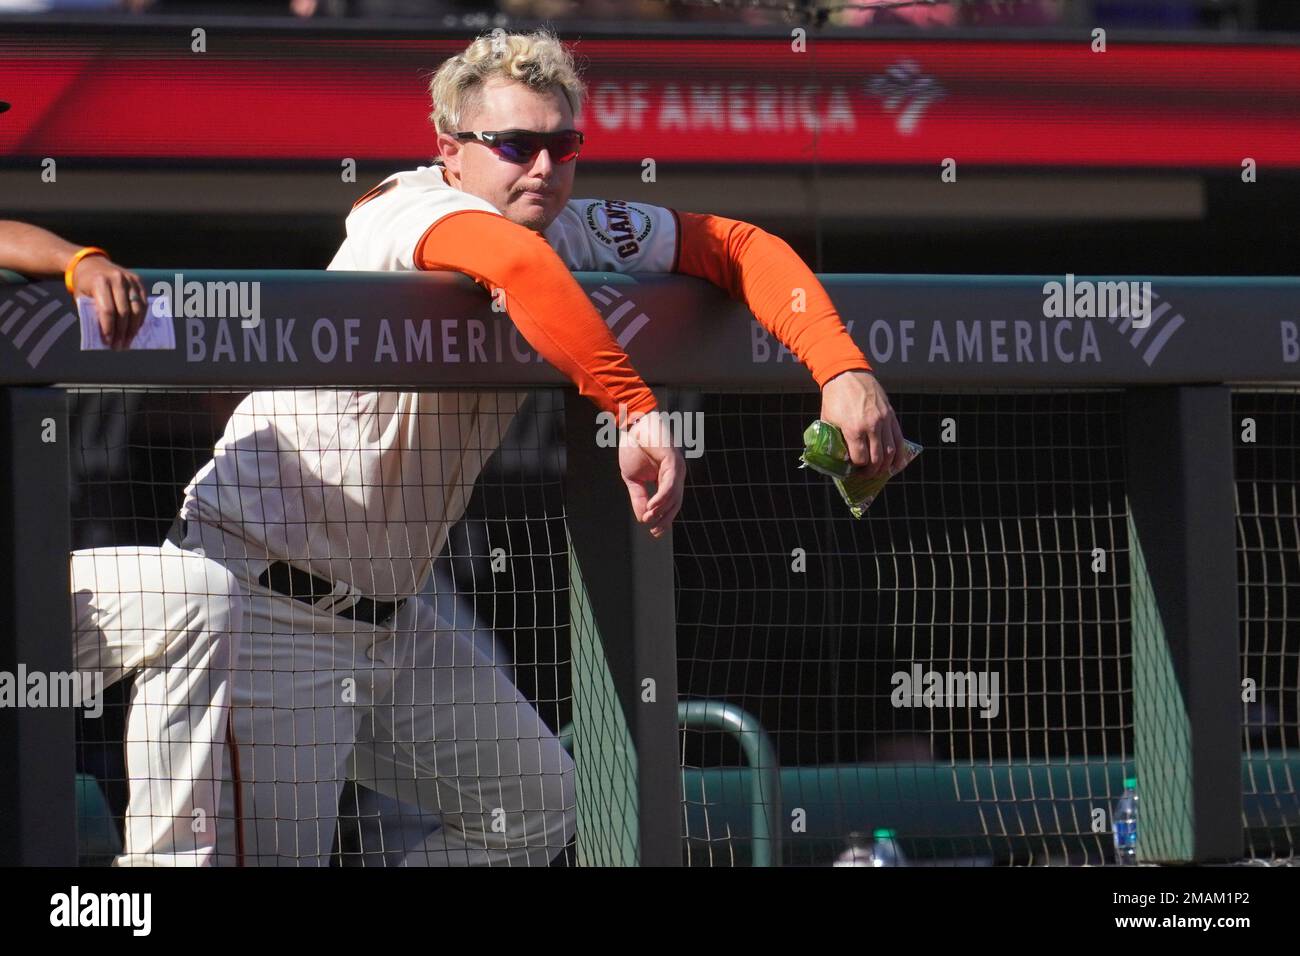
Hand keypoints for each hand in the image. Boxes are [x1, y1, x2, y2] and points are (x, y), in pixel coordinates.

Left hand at [71, 255, 146, 349]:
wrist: (90, 263)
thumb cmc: (84, 284)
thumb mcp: (82, 297)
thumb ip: (92, 313)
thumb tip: (107, 336)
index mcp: (100, 282)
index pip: (107, 310)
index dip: (109, 328)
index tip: (108, 343)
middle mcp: (117, 279)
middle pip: (124, 311)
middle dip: (122, 332)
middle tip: (119, 346)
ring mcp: (130, 279)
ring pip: (137, 309)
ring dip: (133, 328)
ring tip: (128, 341)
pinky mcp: (138, 281)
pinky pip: (143, 303)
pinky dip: (140, 318)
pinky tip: (135, 329)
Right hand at [618, 411, 685, 538]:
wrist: (632, 424)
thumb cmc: (634, 447)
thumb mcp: (633, 479)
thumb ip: (638, 497)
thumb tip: (643, 518)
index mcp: (668, 478)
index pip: (670, 503)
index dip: (664, 519)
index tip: (655, 533)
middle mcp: (676, 474)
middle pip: (675, 503)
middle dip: (665, 519)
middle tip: (655, 532)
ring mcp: (677, 467)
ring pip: (674, 496)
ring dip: (661, 510)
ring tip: (649, 520)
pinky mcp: (673, 461)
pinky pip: (669, 484)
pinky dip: (661, 497)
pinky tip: (652, 507)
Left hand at [820, 369, 906, 479]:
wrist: (847, 374)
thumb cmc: (834, 398)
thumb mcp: (827, 420)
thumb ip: (833, 440)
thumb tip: (836, 458)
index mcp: (853, 429)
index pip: (860, 459)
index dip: (856, 469)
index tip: (852, 470)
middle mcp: (871, 426)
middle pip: (877, 459)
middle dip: (871, 472)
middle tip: (865, 475)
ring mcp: (884, 421)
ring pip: (891, 452)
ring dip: (885, 466)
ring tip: (878, 471)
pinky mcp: (891, 416)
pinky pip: (899, 440)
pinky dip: (899, 455)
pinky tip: (895, 464)